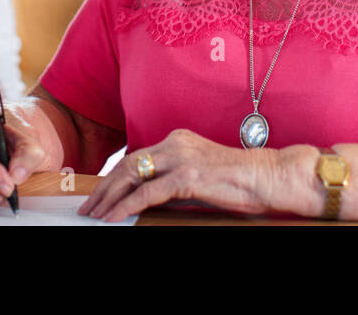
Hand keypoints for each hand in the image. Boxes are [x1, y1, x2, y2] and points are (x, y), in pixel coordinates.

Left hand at [78, 128, 279, 221]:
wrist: (268, 177)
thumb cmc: (240, 181)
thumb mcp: (198, 178)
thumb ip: (173, 183)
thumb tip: (147, 198)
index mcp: (178, 140)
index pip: (136, 158)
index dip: (113, 178)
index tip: (99, 196)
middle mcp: (176, 143)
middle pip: (127, 164)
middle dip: (104, 188)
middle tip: (88, 207)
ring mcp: (181, 158)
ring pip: (132, 175)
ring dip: (109, 197)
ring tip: (96, 214)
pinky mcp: (188, 176)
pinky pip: (148, 192)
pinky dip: (127, 205)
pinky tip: (116, 217)